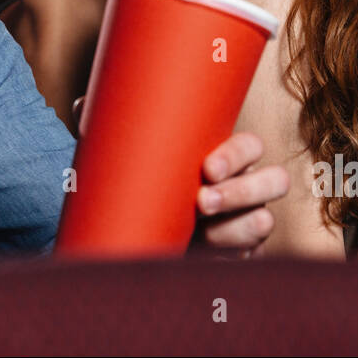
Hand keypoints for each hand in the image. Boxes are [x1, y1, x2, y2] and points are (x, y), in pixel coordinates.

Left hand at [70, 97, 290, 257]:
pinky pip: (253, 254)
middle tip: (202, 200)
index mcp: (226, 156)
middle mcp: (246, 186)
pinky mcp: (242, 254)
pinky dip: (231, 254)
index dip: (236, 156)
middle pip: (275, 180)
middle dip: (242, 190)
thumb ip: (114, 132)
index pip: (251, 146)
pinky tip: (208, 252)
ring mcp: (247, 221)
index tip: (207, 168)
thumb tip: (82, 104)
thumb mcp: (134, 161)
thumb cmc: (148, 187)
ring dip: (236, 226)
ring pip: (265, 219)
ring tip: (203, 231)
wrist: (146, 235)